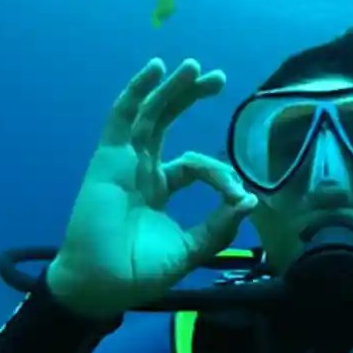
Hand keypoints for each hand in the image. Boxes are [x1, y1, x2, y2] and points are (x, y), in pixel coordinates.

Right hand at [47, 58, 257, 318]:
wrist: (101, 286)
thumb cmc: (139, 271)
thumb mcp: (190, 249)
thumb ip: (218, 226)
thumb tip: (250, 201)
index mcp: (160, 188)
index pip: (196, 165)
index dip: (220, 174)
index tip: (238, 194)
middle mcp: (142, 169)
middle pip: (168, 120)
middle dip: (191, 96)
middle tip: (219, 77)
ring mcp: (124, 161)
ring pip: (150, 113)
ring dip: (172, 89)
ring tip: (195, 66)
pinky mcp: (108, 159)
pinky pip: (123, 118)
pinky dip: (138, 91)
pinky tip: (155, 69)